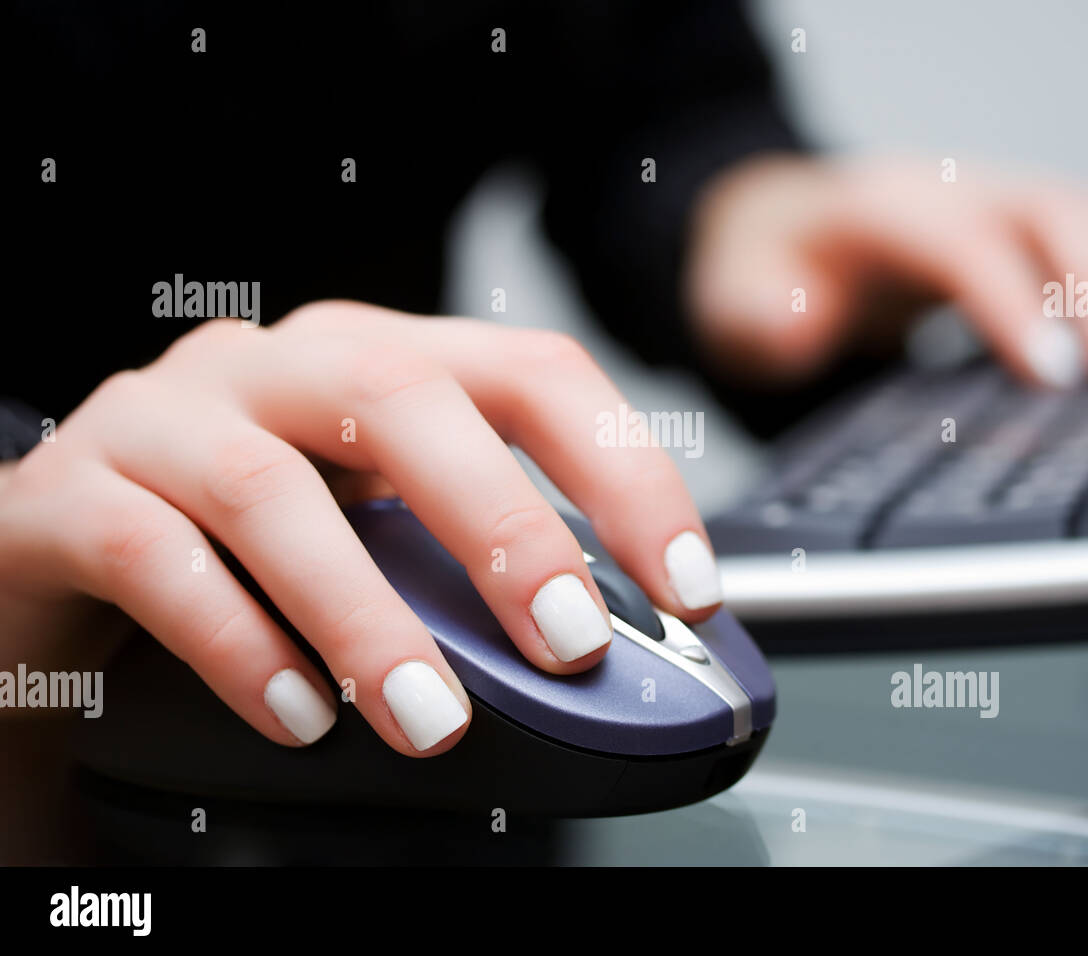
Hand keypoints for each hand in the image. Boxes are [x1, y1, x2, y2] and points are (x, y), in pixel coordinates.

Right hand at [0, 304, 721, 754]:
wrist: (64, 572)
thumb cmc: (248, 558)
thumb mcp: (379, 539)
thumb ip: (465, 572)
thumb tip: (599, 654)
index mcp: (379, 364)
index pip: (529, 374)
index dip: (623, 469)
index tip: (687, 584)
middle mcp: (278, 366)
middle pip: (406, 394)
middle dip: (505, 525)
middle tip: (571, 643)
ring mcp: (165, 418)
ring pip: (273, 487)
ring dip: (368, 614)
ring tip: (432, 719)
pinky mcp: (68, 496)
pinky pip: (156, 556)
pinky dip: (241, 643)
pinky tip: (300, 714)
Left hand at [686, 154, 1087, 386]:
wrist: (777, 226)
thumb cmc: (760, 271)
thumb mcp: (728, 299)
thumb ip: (752, 314)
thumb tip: (794, 321)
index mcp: (879, 208)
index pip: (963, 244)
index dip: (1015, 305)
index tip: (1058, 374)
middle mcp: (949, 190)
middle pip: (1046, 215)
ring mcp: (992, 202)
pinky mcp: (1020, 230)